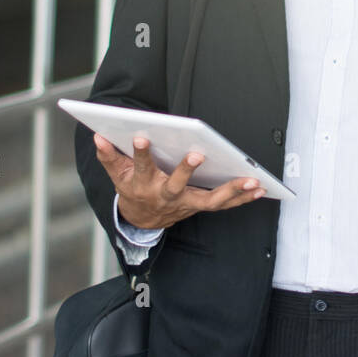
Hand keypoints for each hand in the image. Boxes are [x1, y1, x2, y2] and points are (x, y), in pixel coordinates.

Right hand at [94, 133, 266, 229]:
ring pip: (209, 200)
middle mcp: (165, 195)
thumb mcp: (116, 174)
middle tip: (197, 154)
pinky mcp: (199, 206)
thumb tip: (97, 135)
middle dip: (186, 171)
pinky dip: (242, 198)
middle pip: (176, 186)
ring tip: (252, 180)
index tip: (141, 136)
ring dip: (231, 191)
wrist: (142, 221)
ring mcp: (185, 204)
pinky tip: (260, 189)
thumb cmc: (132, 189)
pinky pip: (223, 205)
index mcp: (144, 184)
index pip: (140, 166)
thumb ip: (108, 155)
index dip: (139, 153)